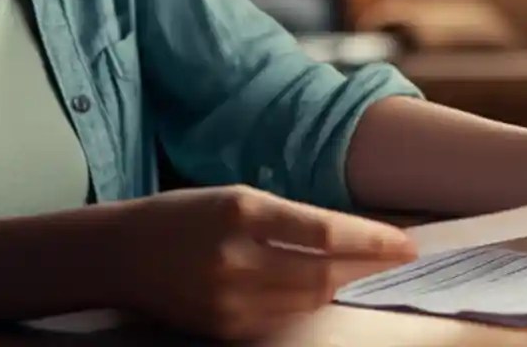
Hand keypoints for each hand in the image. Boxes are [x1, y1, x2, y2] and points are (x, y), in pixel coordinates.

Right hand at [115, 185, 416, 340]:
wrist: (121, 255)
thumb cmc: (183, 215)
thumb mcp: (235, 197)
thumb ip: (289, 218)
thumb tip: (349, 237)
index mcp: (241, 213)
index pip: (325, 232)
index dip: (372, 240)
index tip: (406, 243)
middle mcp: (237, 260)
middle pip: (324, 273)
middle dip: (368, 266)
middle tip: (400, 257)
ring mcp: (230, 301)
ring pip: (309, 301)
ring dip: (342, 285)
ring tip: (365, 269)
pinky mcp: (225, 329)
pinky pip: (283, 319)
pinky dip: (308, 303)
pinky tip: (322, 288)